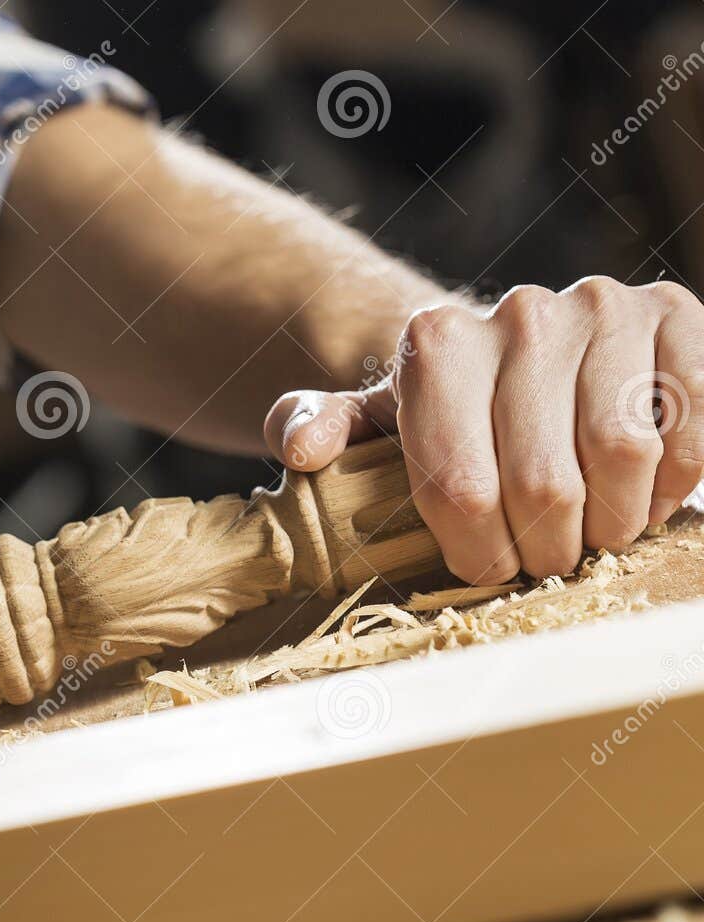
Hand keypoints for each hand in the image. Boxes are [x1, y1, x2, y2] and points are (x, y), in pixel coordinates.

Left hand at [265, 277, 703, 583]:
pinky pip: (690, 430)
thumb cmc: (449, 408)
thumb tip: (300, 450)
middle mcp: (518, 314)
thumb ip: (317, 426)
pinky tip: (645, 491)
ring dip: (613, 521)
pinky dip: (673, 484)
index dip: (476, 551)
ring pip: (622, 456)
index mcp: (434, 345)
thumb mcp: (373, 419)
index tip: (486, 568)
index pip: (457, 487)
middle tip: (546, 558)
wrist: (530, 350)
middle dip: (545, 548)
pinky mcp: (676, 316)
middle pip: (542, 484)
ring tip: (595, 527)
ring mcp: (601, 308)